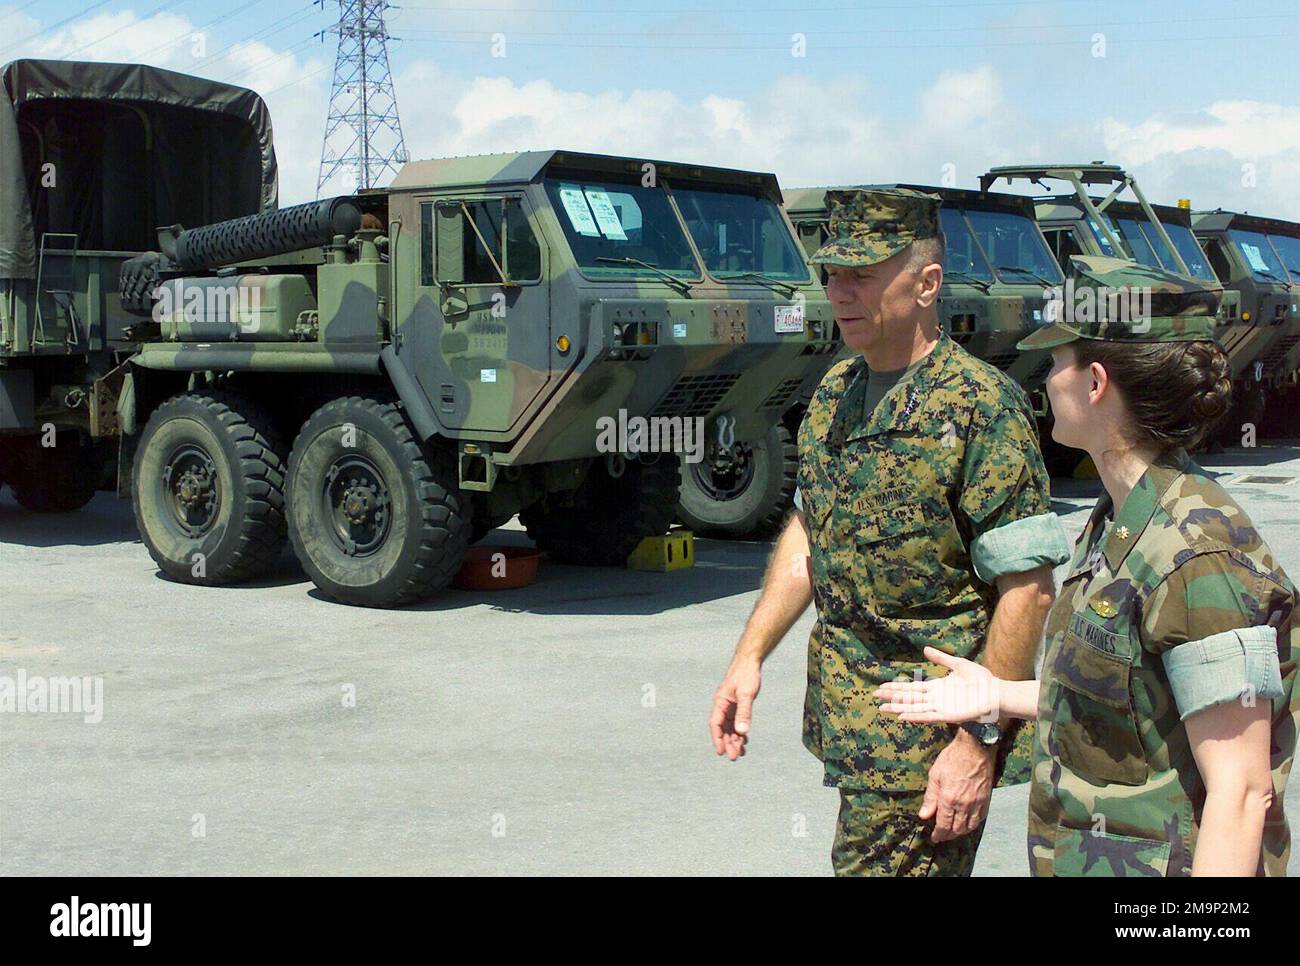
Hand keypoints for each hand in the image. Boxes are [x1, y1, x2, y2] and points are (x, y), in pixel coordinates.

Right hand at [710, 654, 760, 760]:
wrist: (750, 660)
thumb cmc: (746, 675)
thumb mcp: (746, 694)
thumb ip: (744, 712)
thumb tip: (742, 731)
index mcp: (720, 702)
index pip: (715, 724)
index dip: (717, 739)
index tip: (721, 752)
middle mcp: (723, 705)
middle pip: (723, 728)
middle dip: (728, 743)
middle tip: (735, 757)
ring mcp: (730, 705)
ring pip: (730, 726)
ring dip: (734, 739)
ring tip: (741, 753)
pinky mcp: (738, 704)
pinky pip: (736, 721)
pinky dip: (740, 731)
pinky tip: (744, 740)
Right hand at [873, 646, 999, 723]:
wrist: (996, 692)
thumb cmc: (981, 680)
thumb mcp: (958, 664)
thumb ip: (941, 658)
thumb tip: (925, 649)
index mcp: (936, 688)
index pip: (911, 688)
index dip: (896, 687)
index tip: (881, 687)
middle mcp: (935, 699)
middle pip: (908, 698)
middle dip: (891, 697)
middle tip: (874, 697)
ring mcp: (940, 708)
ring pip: (914, 708)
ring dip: (898, 708)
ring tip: (882, 709)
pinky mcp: (947, 716)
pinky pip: (928, 716)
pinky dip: (915, 716)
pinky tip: (903, 715)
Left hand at [919, 732, 995, 842]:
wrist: (976, 748)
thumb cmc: (953, 758)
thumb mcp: (935, 775)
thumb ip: (930, 797)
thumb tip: (924, 815)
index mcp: (949, 799)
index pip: (943, 825)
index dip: (938, 834)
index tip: (934, 838)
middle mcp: (964, 805)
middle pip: (956, 829)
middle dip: (948, 836)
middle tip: (941, 837)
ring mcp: (977, 803)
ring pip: (969, 827)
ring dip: (960, 832)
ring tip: (953, 832)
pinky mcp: (986, 799)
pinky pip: (980, 819)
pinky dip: (973, 825)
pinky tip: (967, 824)